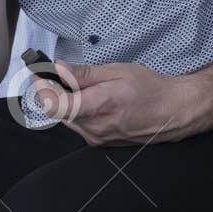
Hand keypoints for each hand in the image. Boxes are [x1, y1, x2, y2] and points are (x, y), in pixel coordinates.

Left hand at [33, 60, 208, 145]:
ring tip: (75, 84)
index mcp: (97, 108)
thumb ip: (84, 74)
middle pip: (57, 112)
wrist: (173, 112)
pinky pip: (79, 125)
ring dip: (64, 102)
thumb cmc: (149, 88)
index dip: (41, 88)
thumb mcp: (116, 72)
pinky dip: (77, 111)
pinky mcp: (101, 142)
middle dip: (52, 92)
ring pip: (67, 119)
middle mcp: (93, 128)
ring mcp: (97, 138)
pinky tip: (89, 99)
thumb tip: (58, 69)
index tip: (39, 74)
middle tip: (54, 74)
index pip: (53, 105)